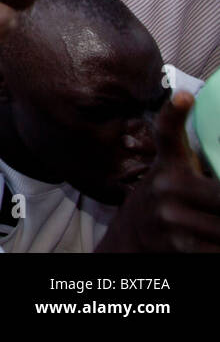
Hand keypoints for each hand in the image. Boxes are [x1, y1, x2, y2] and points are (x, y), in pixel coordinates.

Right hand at [99, 94, 219, 251]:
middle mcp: (167, 187)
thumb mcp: (172, 174)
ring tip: (214, 222)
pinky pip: (216, 247)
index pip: (168, 135)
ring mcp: (171, 218)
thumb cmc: (166, 200)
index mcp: (169, 166)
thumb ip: (195, 160)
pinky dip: (218, 246)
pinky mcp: (177, 245)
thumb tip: (208, 143)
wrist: (132, 238)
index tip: (184, 96)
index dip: (174, 113)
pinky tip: (212, 241)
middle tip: (217, 202)